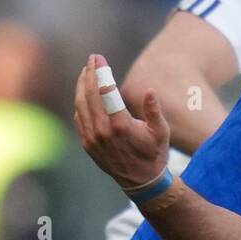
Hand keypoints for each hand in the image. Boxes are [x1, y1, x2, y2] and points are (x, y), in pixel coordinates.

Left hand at [73, 54, 169, 188]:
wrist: (141, 182)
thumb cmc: (155, 153)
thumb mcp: (161, 131)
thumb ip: (154, 110)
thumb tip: (150, 90)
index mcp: (120, 125)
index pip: (105, 91)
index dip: (101, 72)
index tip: (100, 58)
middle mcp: (102, 131)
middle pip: (90, 95)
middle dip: (90, 73)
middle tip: (92, 58)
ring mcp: (92, 138)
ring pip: (81, 105)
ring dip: (82, 85)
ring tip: (85, 70)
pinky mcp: (87, 144)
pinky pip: (79, 117)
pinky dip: (80, 101)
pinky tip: (84, 92)